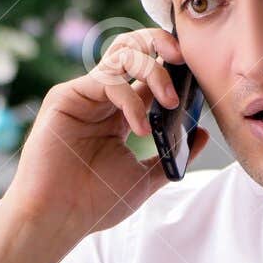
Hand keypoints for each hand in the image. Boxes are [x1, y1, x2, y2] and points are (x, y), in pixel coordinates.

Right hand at [2, 26, 209, 238]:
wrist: (59, 219)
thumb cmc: (95, 203)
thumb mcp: (145, 178)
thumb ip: (172, 155)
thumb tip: (203, 133)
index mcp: (118, 113)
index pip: (147, 73)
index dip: (174, 69)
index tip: (198, 78)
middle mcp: (101, 98)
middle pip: (131, 48)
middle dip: (160, 44)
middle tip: (184, 60)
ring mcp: (83, 95)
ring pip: (122, 55)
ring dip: (153, 70)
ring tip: (169, 101)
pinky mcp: (66, 97)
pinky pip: (107, 80)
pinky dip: (131, 100)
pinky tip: (141, 129)